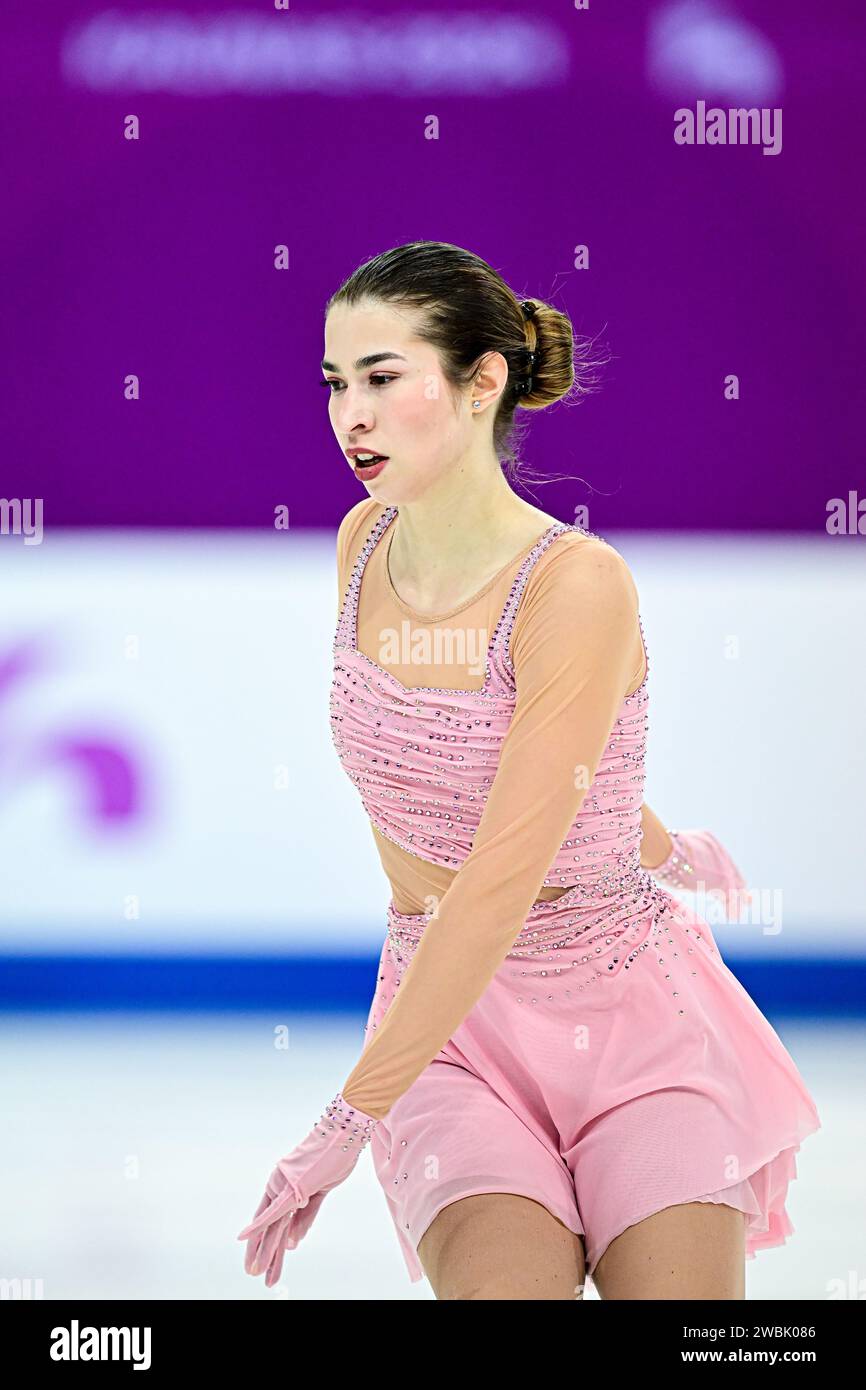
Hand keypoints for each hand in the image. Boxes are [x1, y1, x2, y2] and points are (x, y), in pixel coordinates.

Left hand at [237, 1092, 378, 1286]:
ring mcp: (284, 1187)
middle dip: (262, 1252)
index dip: (267, 1242)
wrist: (343, 1134)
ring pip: (273, 1226)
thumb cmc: (334, 1157)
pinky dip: (258, 1225)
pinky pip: (274, 1212)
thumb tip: (292, 1243)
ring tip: (255, 1271)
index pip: (274, 1221)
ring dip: (265, 1250)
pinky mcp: (292, 1188)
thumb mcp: (321, 1192)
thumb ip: (305, 1217)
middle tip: (252, 1272)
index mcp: (287, 1187)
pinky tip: (245, 1238)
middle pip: (271, 1227)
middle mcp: (280, 1187)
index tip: (262, 1260)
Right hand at [649, 828, 752, 905]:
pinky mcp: (722, 883)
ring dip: (736, 900)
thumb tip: (668, 865)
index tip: (728, 879)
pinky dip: (732, 908)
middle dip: (737, 885)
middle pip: (732, 872)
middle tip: (746, 897)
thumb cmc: (659, 850)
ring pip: (734, 887)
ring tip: (739, 912)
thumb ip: (678, 857)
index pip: (720, 859)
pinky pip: (731, 899)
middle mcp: (719, 853)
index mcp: (708, 841)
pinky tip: (733, 916)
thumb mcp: (673, 849)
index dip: (724, 871)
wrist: (665, 851)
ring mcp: (723, 868)